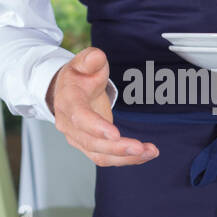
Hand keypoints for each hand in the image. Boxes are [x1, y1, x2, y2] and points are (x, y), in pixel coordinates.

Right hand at [47, 47, 158, 165]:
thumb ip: (90, 59)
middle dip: (117, 148)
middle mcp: (69, 124)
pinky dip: (127, 159)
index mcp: (67, 101)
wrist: (67, 91)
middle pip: (91, 142)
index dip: (96, 127)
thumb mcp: (82, 62)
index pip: (79, 118)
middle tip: (140, 147)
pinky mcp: (90, 146)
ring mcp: (78, 138)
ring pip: (100, 155)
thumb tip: (96, 57)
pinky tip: (144, 154)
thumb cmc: (78, 77)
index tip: (115, 134)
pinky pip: (107, 158)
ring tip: (150, 151)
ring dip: (126, 157)